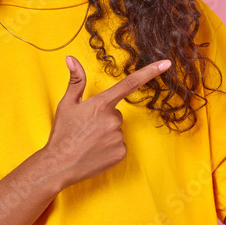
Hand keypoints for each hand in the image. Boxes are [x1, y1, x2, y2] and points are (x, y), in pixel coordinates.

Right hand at [39, 56, 171, 188]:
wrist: (59, 165)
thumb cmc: (62, 134)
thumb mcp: (66, 104)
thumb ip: (76, 80)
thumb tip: (71, 58)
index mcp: (101, 104)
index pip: (130, 83)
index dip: (150, 72)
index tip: (166, 63)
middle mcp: (113, 119)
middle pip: (116, 113)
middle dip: (103, 118)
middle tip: (86, 129)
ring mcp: (119, 137)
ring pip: (117, 129)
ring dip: (106, 133)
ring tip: (88, 142)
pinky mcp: (121, 153)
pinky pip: (119, 144)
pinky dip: (109, 147)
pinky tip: (95, 151)